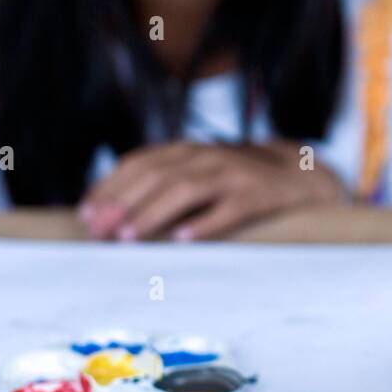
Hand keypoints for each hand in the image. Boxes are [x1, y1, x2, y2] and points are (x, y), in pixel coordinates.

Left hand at [78, 140, 346, 241]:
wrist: (306, 178)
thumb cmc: (241, 186)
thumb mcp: (202, 177)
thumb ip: (164, 191)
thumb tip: (109, 221)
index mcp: (189, 152)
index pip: (140, 162)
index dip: (110, 187)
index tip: (86, 214)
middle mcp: (209, 156)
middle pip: (158, 174)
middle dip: (123, 202)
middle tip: (98, 230)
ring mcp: (236, 174)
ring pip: (187, 188)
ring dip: (153, 212)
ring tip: (128, 236)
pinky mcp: (261, 196)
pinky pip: (231, 209)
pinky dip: (206, 223)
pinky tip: (185, 239)